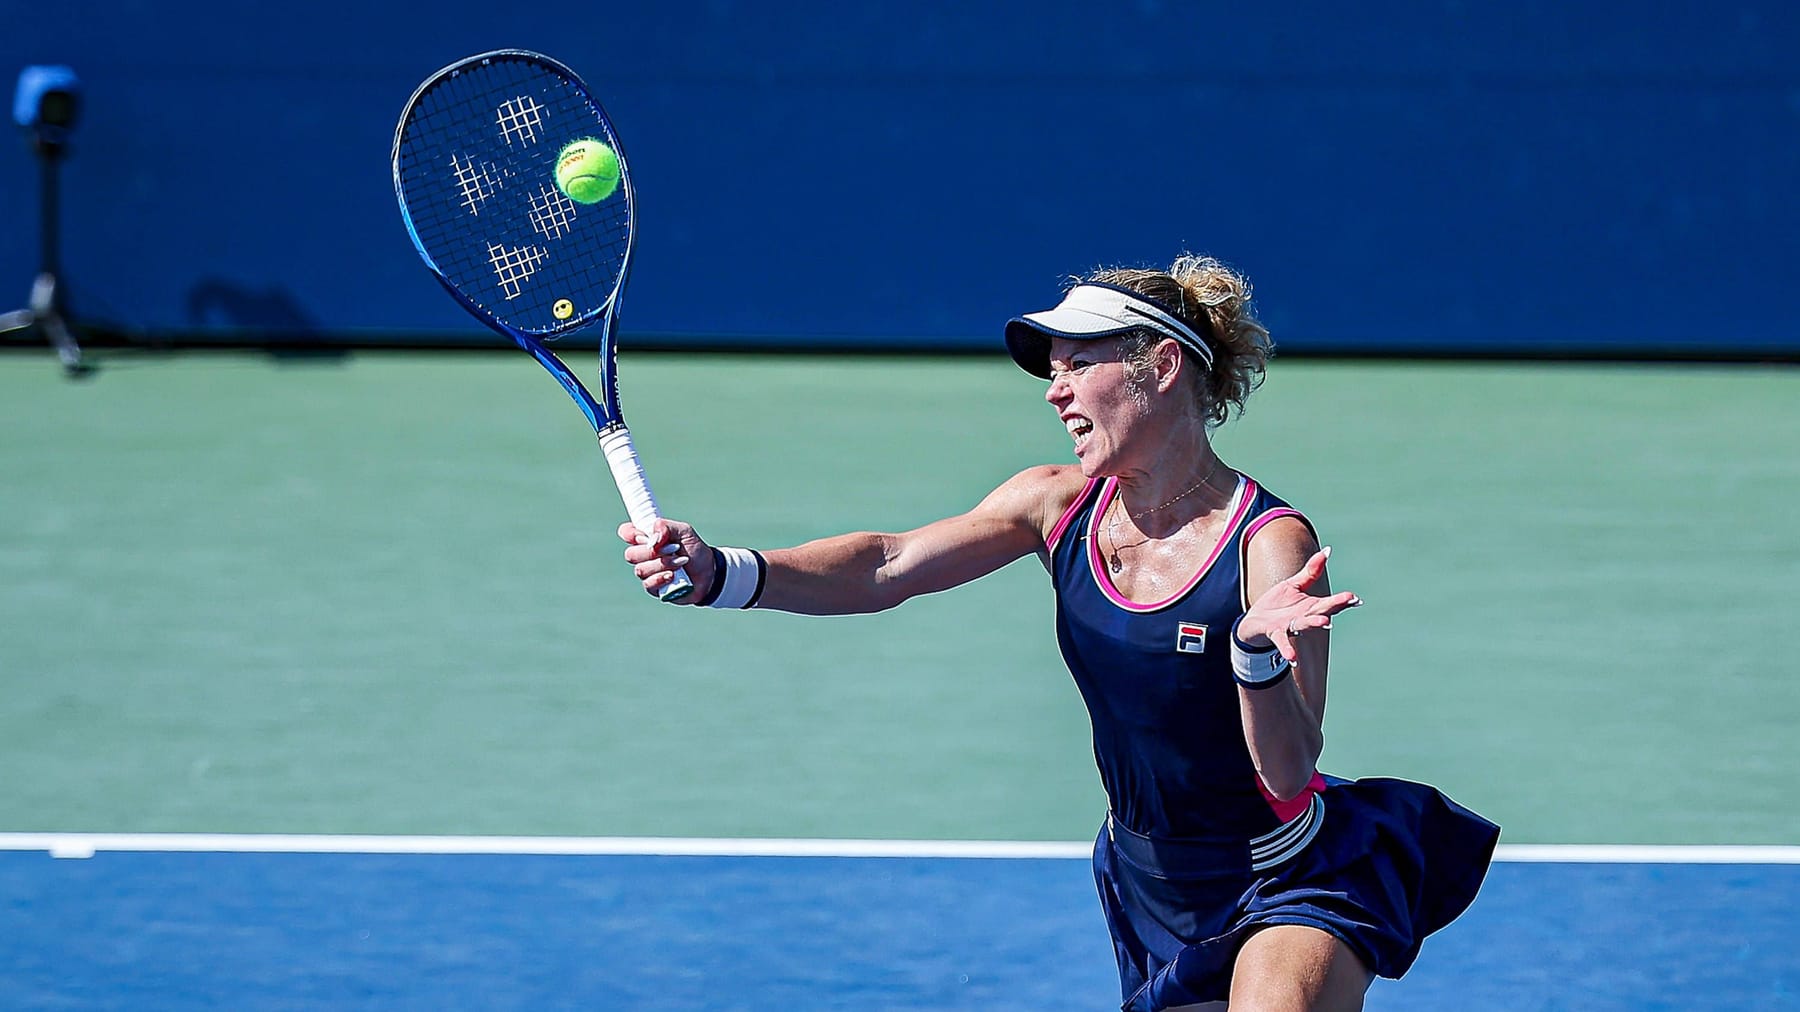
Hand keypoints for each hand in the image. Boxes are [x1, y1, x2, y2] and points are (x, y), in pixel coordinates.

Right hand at [618, 519, 713, 600]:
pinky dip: (661, 578)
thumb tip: (651, 538)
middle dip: (652, 552)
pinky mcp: (653, 588)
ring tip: (681, 563)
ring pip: (640, 570)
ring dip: (662, 565)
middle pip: (630, 554)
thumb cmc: (695, 550)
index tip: (644, 536)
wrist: (709, 572)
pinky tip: (674, 576)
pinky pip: (648, 584)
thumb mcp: (685, 531)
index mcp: (648, 538)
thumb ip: (667, 527)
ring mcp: (647, 572)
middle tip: (673, 549)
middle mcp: (644, 555)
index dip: (630, 534)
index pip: (626, 533)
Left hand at [1236, 546, 1360, 662]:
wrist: (1254, 623)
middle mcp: (1304, 617)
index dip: (1342, 600)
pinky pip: (1282, 641)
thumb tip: (1328, 550)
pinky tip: (1293, 658)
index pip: (1329, 603)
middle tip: (1348, 600)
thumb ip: (1311, 571)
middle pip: (1321, 611)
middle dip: (1334, 606)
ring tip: (1326, 624)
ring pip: (1304, 625)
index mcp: (1310, 606)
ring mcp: (1290, 626)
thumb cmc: (1277, 605)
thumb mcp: (1294, 584)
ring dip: (1315, 624)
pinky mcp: (1275, 632)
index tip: (1355, 598)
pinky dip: (1288, 650)